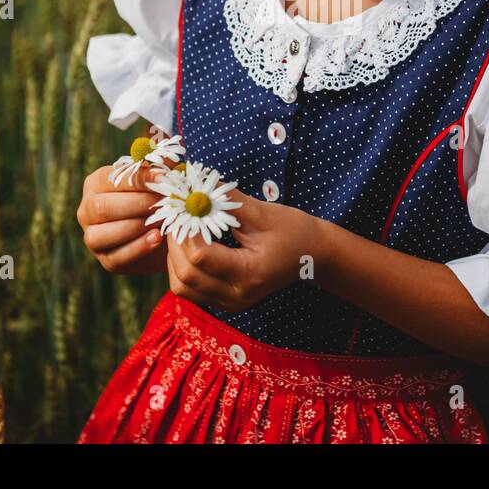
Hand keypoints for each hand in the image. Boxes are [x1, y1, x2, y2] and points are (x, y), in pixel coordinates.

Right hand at [77, 153, 180, 274]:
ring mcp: (93, 237)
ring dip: (135, 227)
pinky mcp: (107, 260)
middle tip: (164, 202)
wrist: (164, 233)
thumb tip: (167, 157)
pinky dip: (138, 248)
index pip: (112, 179)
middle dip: (137, 204)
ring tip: (161, 221)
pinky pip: (117, 257)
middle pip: (102, 207)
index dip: (139, 179)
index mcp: (97, 184)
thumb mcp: (158, 180)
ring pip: (103, 234)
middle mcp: (87, 210)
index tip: (164, 179)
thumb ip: (160, 167)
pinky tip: (157, 238)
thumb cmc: (157, 198)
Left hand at [164, 185, 329, 310]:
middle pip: (185, 275)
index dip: (186, 230)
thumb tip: (196, 186)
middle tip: (177, 215)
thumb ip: (227, 201)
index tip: (184, 207)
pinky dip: (182, 266)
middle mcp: (236, 295)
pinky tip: (190, 244)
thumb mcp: (263, 213)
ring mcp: (229, 302)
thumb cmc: (294, 231)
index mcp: (249, 274)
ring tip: (182, 229)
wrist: (314, 255)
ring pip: (182, 286)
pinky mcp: (224, 300)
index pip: (200, 258)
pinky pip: (190, 288)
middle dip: (175, 242)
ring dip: (174, 256)